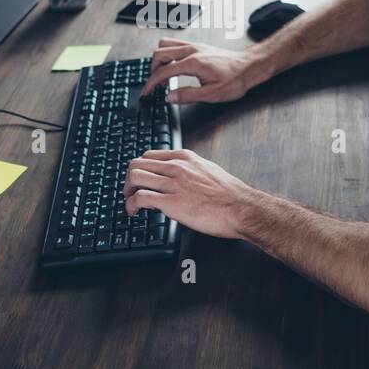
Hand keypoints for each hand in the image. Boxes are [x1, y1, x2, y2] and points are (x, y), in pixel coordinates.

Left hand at [123, 148, 258, 239]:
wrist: (241, 208)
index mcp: (184, 158)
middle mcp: (176, 167)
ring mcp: (173, 183)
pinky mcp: (171, 202)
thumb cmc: (230, 194)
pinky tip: (134, 212)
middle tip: (130, 192)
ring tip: (130, 203)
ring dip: (127, 192)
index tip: (140, 181)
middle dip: (129, 180)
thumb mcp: (208, 170)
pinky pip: (140, 198)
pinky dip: (131, 205)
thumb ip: (191, 169)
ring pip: (134, 177)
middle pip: (137, 164)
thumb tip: (180, 177)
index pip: (149, 155)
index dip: (140, 169)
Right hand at [141, 38, 267, 103]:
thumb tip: (169, 97)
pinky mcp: (198, 46)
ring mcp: (195, 46)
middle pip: (159, 53)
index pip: (163, 71)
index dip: (152, 83)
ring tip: (163, 75)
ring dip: (159, 59)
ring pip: (165, 44)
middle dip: (152, 69)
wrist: (249, 66)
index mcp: (193, 63)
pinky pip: (175, 44)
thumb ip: (187, 95)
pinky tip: (174, 66)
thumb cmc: (235, 79)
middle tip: (155, 84)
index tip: (147, 91)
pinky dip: (168, 54)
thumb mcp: (211, 94)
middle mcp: (192, 50)